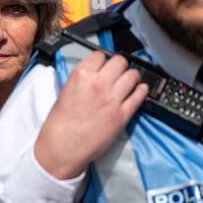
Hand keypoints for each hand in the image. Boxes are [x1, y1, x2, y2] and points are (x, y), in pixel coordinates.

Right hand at [35, 51, 148, 180]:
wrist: (63, 147)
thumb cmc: (60, 124)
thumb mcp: (66, 91)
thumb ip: (83, 79)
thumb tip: (96, 73)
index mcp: (81, 75)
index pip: (100, 55)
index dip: (103, 59)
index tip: (105, 64)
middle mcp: (98, 84)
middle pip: (120, 61)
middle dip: (120, 65)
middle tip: (119, 71)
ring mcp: (112, 99)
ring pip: (132, 75)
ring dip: (132, 76)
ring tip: (130, 81)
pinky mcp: (122, 114)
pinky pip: (139, 95)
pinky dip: (141, 91)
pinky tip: (139, 91)